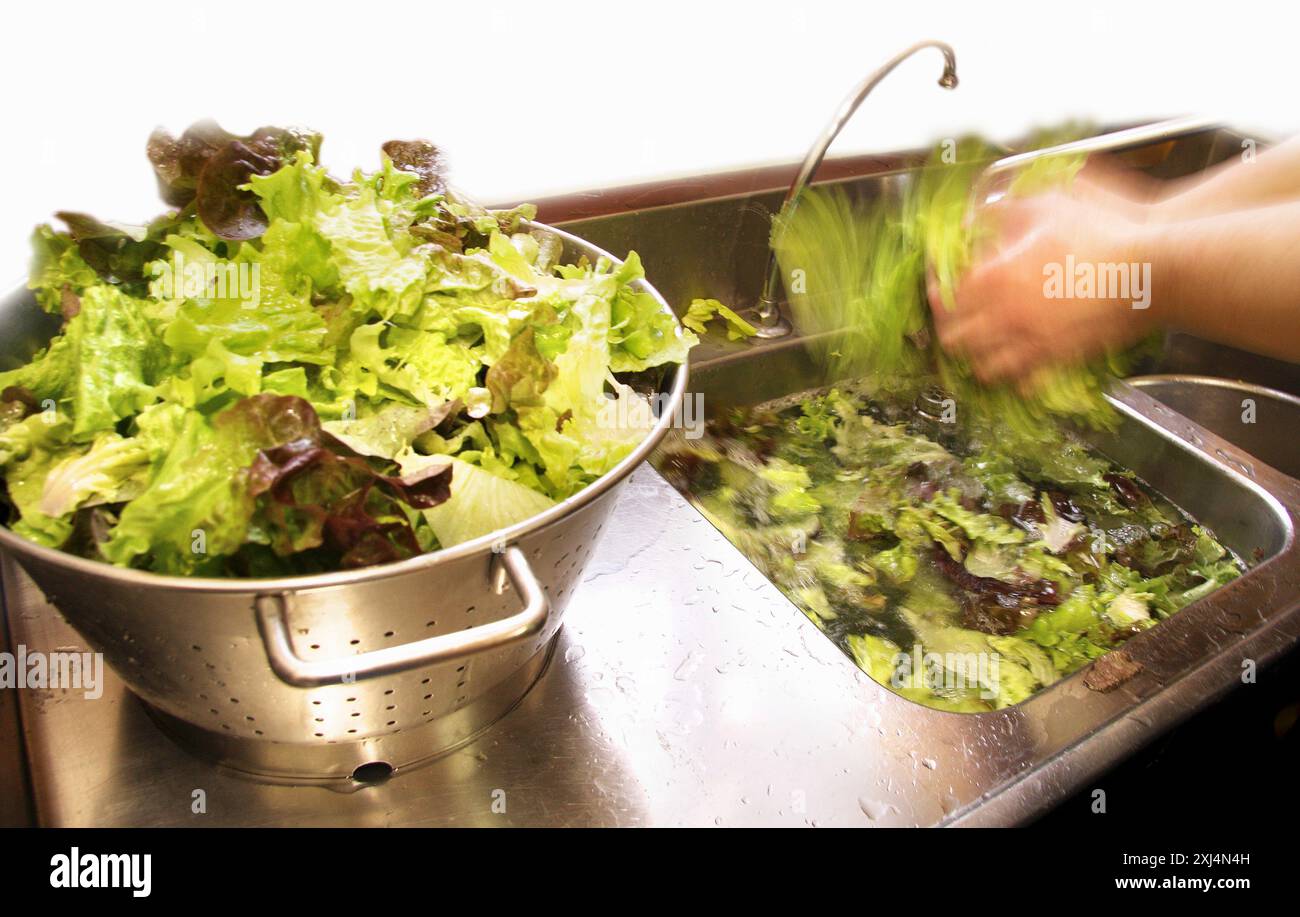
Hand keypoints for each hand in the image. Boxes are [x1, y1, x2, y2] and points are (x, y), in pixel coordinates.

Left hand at [929, 191, 1156, 385]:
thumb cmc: (1104, 232)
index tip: (936, 284)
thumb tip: (973, 219)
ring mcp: (1033, 343)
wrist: (1153, 269)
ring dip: (973, 354)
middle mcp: (1006, 318)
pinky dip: (1011, 373)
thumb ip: (1001, 211)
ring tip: (977, 341)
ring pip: (982, 366)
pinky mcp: (1060, 358)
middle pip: (953, 339)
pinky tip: (1013, 358)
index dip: (933, 291)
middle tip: (952, 316)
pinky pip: (1022, 379)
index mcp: (995, 280)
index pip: (941, 298)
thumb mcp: (1045, 205)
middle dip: (946, 327)